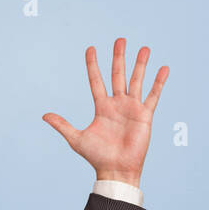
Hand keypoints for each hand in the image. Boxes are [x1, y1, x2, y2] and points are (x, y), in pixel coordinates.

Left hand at [43, 38, 168, 187]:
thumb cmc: (97, 157)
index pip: (96, 80)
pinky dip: (158, 82)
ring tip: (144, 48)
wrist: (116, 170)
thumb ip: (62, 125)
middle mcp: (117, 104)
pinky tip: (163, 69)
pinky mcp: (145, 115)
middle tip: (120, 39)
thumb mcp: (77, 139)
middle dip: (119, 57)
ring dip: (140, 64)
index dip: (93, 65)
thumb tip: (44, 115)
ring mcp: (132, 108)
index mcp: (102, 107)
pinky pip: (153, 95)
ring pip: (136, 81)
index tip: (91, 48)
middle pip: (118, 74)